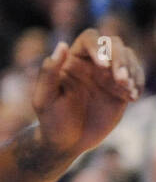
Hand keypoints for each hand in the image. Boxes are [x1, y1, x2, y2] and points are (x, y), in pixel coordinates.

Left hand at [34, 29, 143, 156]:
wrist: (67, 142)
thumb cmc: (50, 120)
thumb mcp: (43, 98)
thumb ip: (49, 72)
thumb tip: (62, 45)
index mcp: (71, 60)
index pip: (90, 39)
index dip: (98, 47)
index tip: (103, 66)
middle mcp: (91, 63)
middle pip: (113, 44)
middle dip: (120, 59)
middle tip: (120, 80)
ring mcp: (107, 76)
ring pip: (128, 57)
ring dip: (132, 70)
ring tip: (127, 90)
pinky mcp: (120, 90)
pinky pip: (136, 77)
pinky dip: (138, 83)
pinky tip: (132, 97)